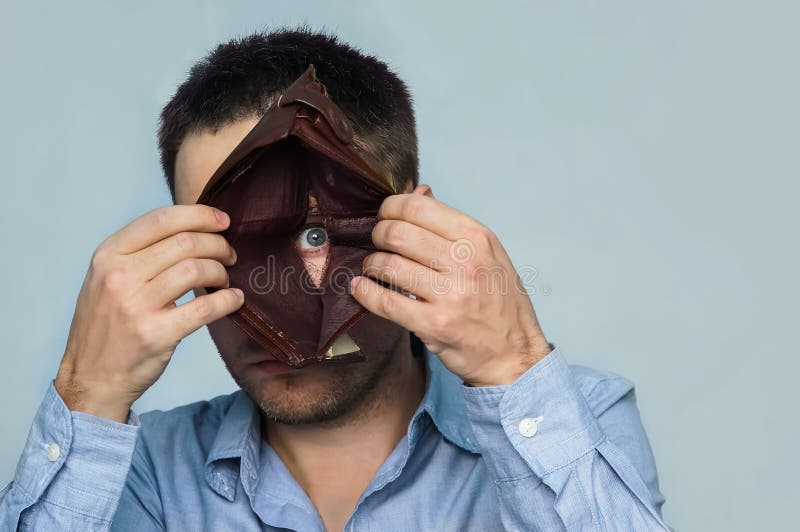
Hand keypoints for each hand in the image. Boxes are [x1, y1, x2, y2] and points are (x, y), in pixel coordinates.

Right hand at [54, 205, 242, 421]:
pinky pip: (205, 308)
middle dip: (217, 244)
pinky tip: (234, 300)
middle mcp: (119, 276)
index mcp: (108, 255)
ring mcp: (136, 305)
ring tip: (225, 278)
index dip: (199, 215)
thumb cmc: (107, 324)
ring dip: (221, 271)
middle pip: (185, 242)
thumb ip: (141, 252)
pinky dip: (227, 300)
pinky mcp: (156, 333)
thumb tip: (194, 230)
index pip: (161, 219)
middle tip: (229, 255)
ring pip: (196, 269)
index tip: (222, 221)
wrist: (90, 377)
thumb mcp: (107, 277)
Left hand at [350, 185, 551, 386]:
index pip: (419, 207)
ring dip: (372, 264)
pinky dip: (365, 292)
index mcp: (477, 239)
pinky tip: (361, 288)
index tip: (385, 216)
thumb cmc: (499, 303)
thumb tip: (417, 192)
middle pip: (398, 232)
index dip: (391, 207)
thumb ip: (451, 225)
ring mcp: (450, 295)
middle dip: (378, 234)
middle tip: (377, 243)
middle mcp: (466, 262)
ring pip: (388, 264)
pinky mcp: (433, 325)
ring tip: (373, 269)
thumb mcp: (488, 254)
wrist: (514, 355)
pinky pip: (385, 301)